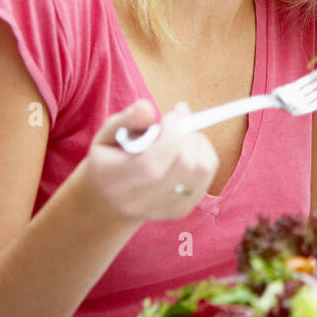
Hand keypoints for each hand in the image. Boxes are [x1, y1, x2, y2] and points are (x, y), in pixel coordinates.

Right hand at [77, 99, 218, 221]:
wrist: (112, 201)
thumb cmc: (111, 159)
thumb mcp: (108, 134)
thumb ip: (128, 118)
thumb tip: (148, 107)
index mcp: (116, 182)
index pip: (152, 165)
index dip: (170, 135)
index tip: (170, 115)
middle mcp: (141, 201)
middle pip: (183, 165)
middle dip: (185, 134)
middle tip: (175, 119)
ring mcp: (166, 208)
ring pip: (201, 168)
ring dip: (195, 142)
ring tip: (177, 136)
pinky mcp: (184, 208)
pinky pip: (207, 172)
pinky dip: (202, 152)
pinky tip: (184, 149)